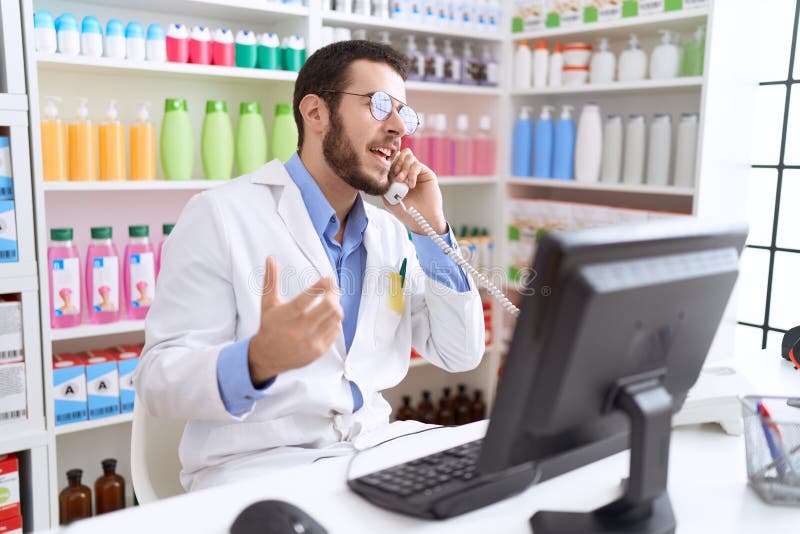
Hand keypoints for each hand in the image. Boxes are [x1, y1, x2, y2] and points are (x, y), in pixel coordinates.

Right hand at [248, 257, 343, 384]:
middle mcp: (300, 330)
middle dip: (334, 294)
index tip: (328, 278)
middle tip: (333, 287)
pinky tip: (327, 317)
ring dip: (336, 306)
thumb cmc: (269, 326)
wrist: (268, 357)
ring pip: (336, 318)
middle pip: (329, 308)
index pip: (306, 299)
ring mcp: (311, 342)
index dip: (319, 287)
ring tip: (330, 301)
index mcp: (287, 316)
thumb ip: (271, 281)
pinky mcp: (319, 350)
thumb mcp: (267, 303)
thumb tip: (271, 258)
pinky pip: (336, 331)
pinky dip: (334, 321)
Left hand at [382, 148, 446, 234]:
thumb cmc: (406, 212)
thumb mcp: (389, 200)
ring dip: (403, 167)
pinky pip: (417, 165)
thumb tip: (379, 173)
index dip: (389, 162)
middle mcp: (408, 172)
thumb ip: (383, 186)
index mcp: (398, 177)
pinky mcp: (427, 173)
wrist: (422, 220)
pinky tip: (411, 185)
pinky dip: (412, 174)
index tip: (385, 171)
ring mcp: (418, 172)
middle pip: (401, 154)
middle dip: (396, 162)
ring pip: (409, 156)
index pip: (393, 161)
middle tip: (395, 175)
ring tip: (401, 180)